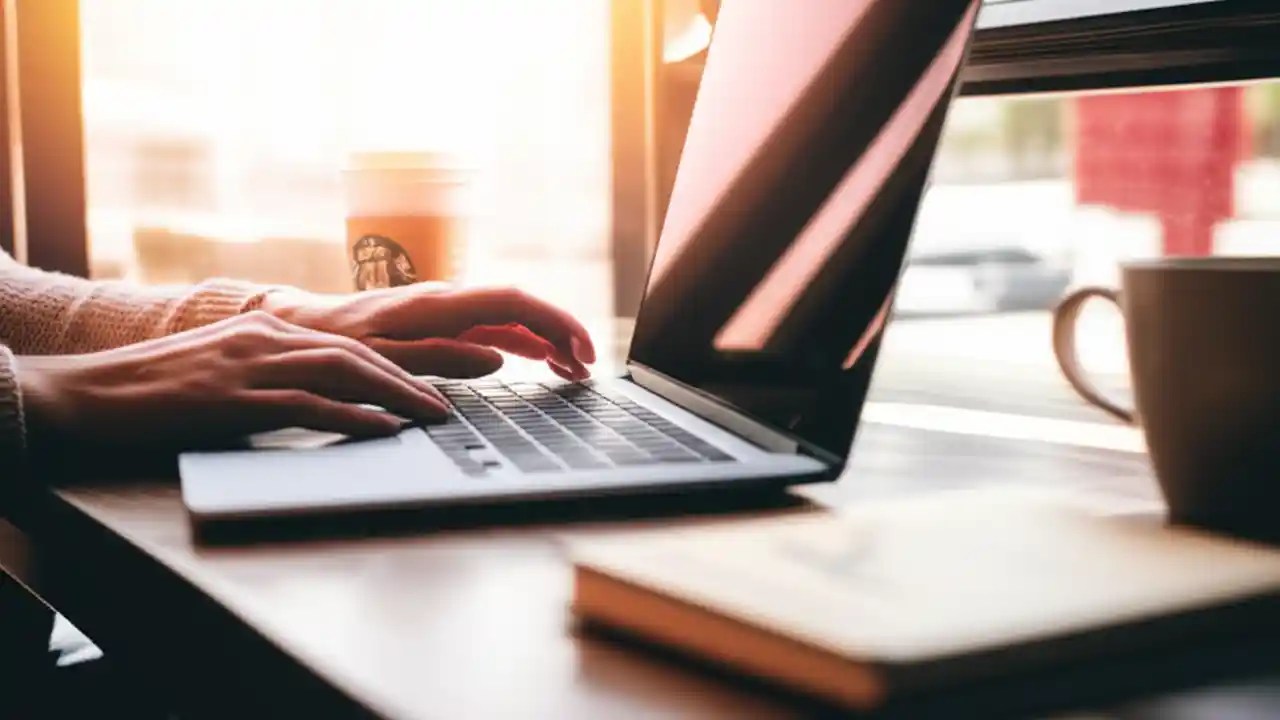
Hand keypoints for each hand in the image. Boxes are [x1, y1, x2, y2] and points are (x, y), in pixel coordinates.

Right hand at [17, 312, 449, 448]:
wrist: (90, 394)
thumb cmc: (159, 390)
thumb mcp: (227, 371)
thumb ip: (274, 377)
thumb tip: (324, 401)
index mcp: (266, 328)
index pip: (349, 345)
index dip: (397, 366)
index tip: (433, 386)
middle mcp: (264, 338)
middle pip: (357, 353)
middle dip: (411, 379)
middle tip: (448, 405)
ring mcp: (248, 364)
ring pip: (342, 372)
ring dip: (395, 395)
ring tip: (431, 417)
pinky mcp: (231, 397)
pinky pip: (305, 403)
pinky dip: (351, 414)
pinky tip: (382, 428)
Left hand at [263, 285, 596, 380]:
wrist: (302, 328)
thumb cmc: (334, 347)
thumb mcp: (382, 361)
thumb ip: (441, 359)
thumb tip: (495, 360)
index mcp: (439, 306)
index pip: (514, 303)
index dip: (555, 323)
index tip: (581, 350)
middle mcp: (448, 301)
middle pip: (521, 308)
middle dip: (561, 334)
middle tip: (587, 368)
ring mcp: (446, 310)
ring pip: (510, 318)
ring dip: (545, 340)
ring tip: (573, 370)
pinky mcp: (440, 321)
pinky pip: (492, 326)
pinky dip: (522, 343)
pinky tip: (538, 361)